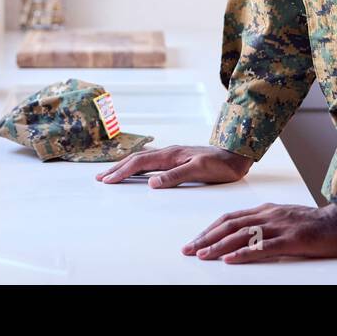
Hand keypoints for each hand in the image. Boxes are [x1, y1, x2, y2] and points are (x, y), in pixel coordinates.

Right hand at [96, 144, 252, 186]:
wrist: (236, 155)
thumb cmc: (220, 165)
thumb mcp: (198, 171)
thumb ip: (174, 176)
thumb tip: (151, 183)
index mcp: (170, 155)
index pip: (139, 163)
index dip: (121, 172)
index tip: (106, 180)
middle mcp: (168, 152)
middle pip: (136, 159)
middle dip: (117, 168)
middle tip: (100, 177)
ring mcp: (172, 154)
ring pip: (142, 158)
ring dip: (125, 165)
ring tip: (112, 172)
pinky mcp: (178, 158)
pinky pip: (151, 160)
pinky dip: (138, 164)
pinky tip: (138, 166)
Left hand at [182, 202, 336, 262]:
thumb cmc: (314, 223)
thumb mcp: (284, 217)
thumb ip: (264, 222)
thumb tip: (242, 232)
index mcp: (265, 209)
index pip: (230, 218)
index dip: (210, 228)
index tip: (195, 240)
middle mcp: (268, 215)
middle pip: (230, 225)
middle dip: (206, 237)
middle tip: (189, 249)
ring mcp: (279, 226)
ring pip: (242, 235)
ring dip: (219, 246)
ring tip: (202, 254)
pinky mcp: (291, 240)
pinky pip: (264, 247)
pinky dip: (244, 253)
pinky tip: (231, 259)